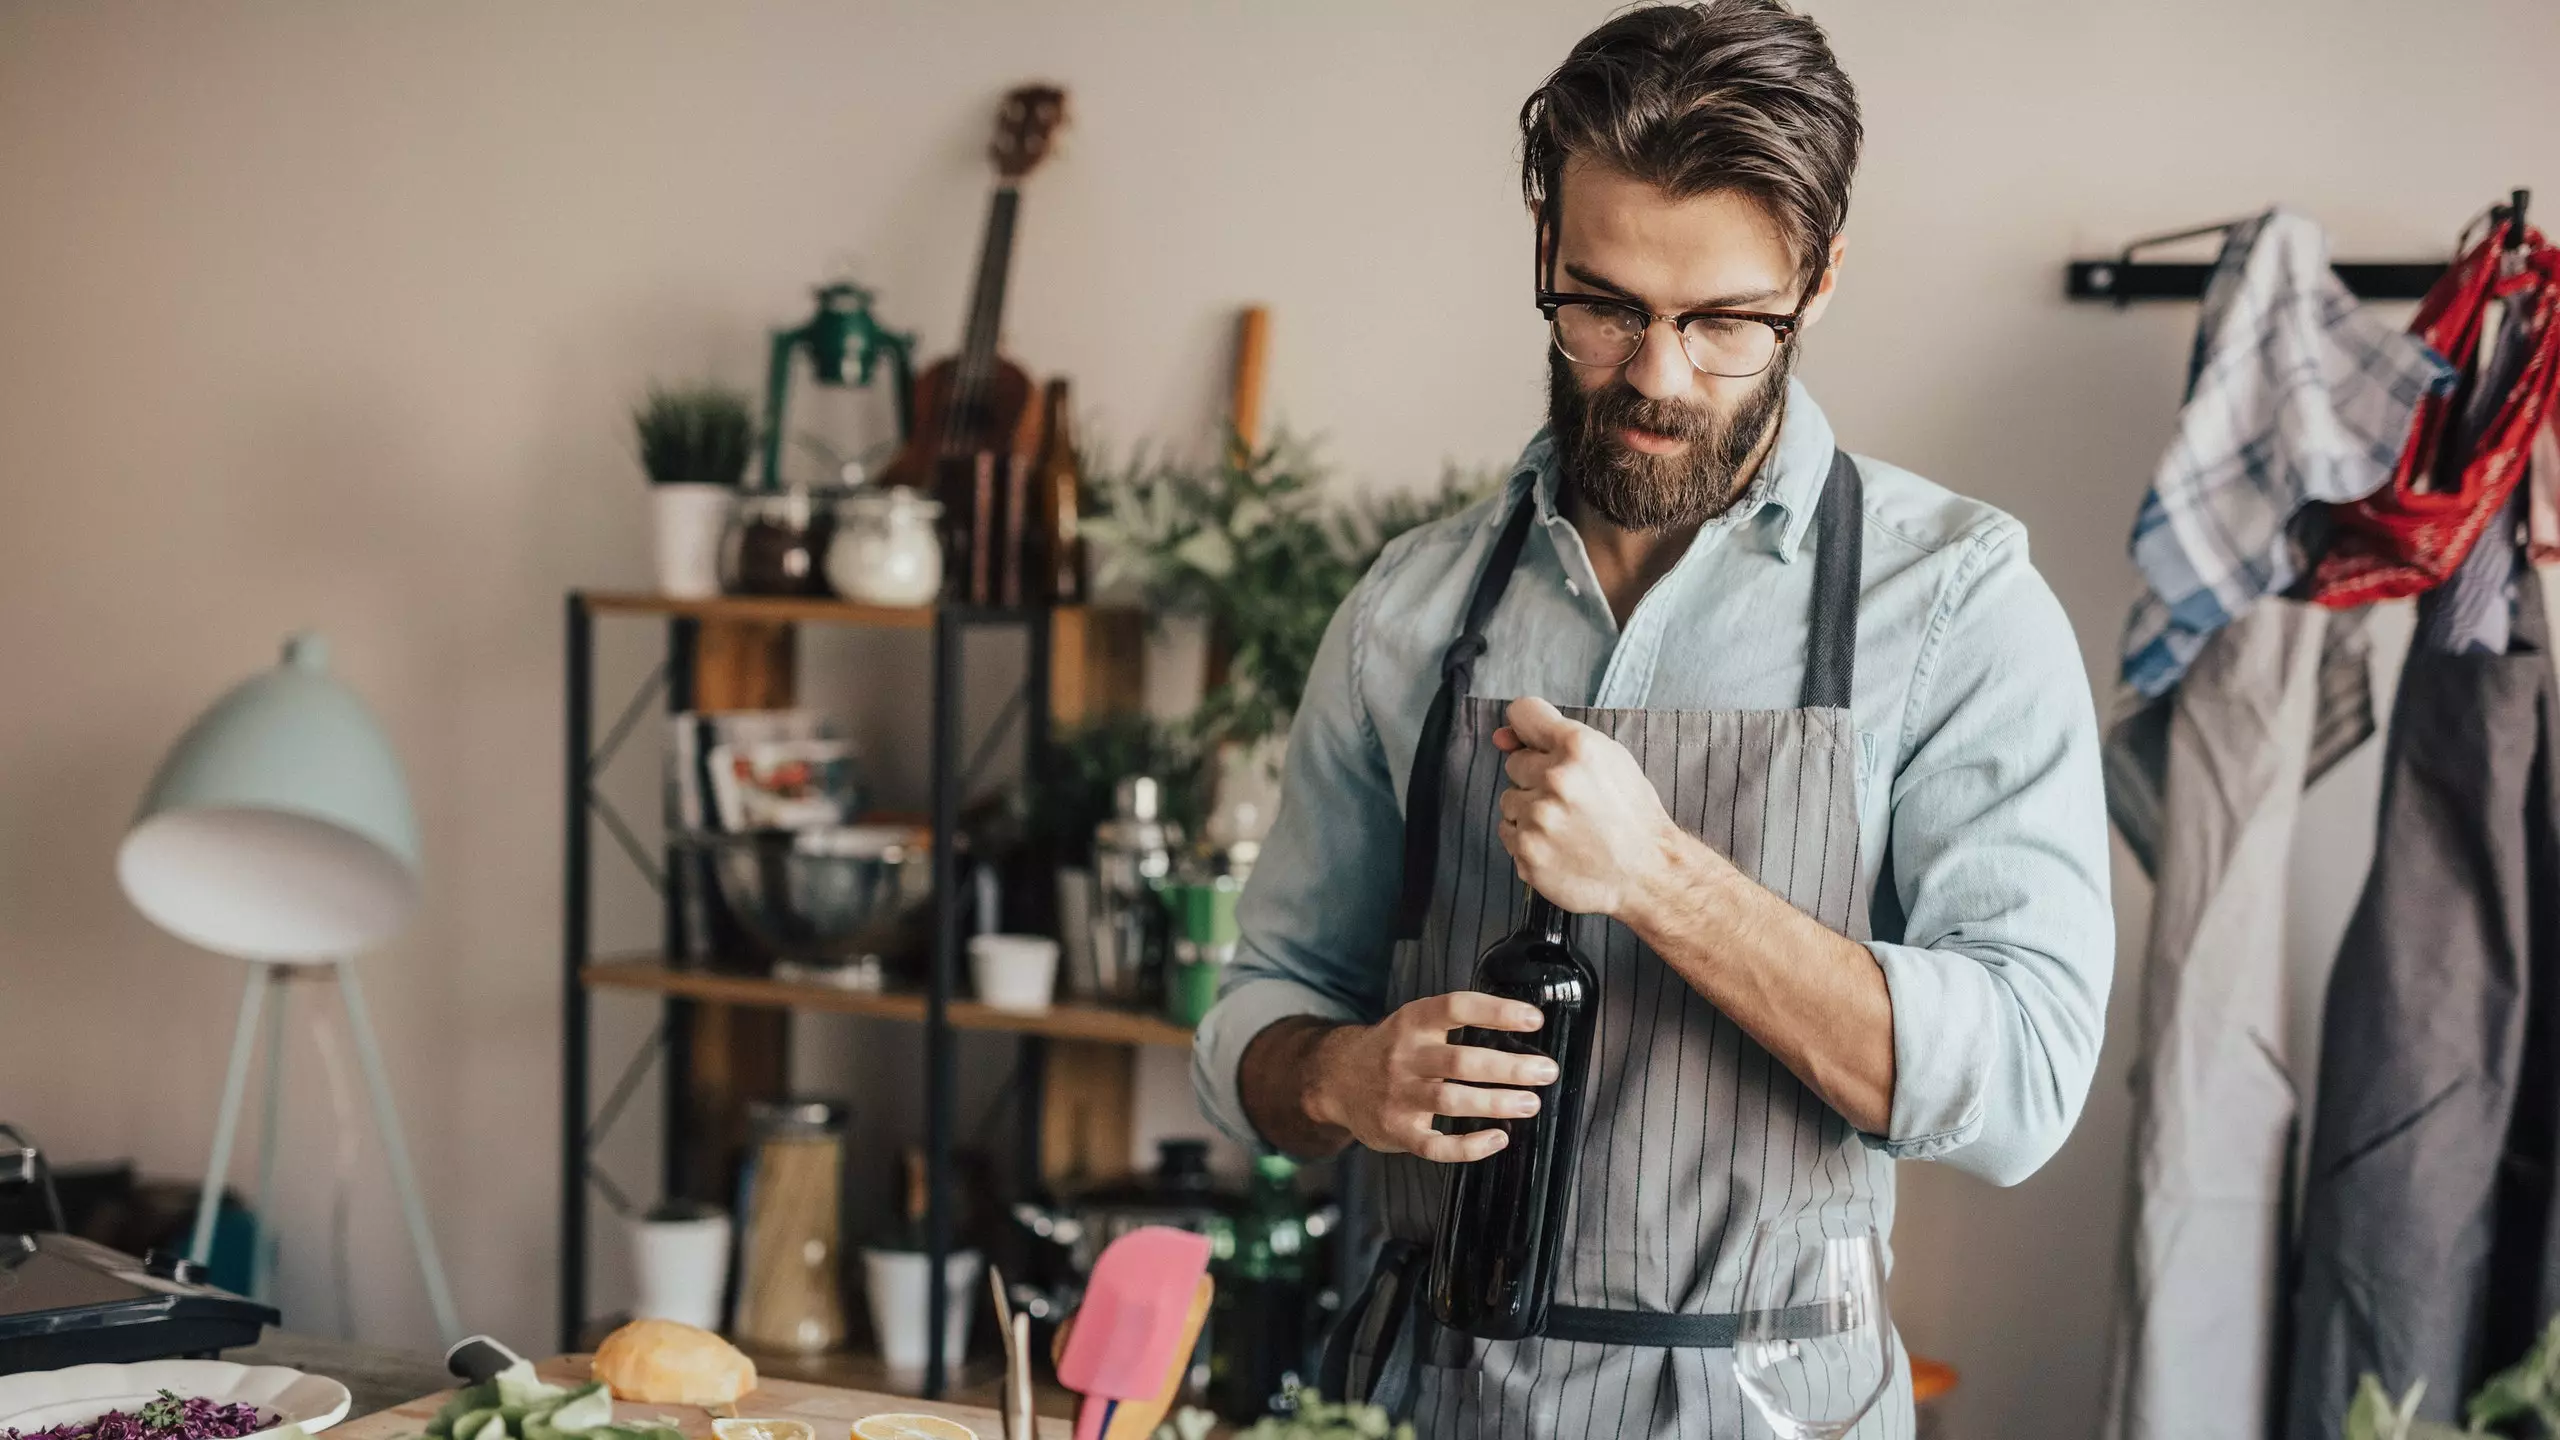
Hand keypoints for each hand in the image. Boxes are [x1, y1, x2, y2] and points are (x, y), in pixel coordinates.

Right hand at [1304, 992, 1557, 1161]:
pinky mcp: (1398, 1131)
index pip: (1457, 1008)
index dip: (1497, 1011)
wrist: (1334, 1079)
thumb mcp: (1413, 1022)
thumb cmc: (1390, 1049)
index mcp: (1413, 1023)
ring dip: (1496, 1102)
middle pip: (1460, 1061)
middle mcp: (1405, 1057)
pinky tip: (1497, 1138)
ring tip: (1530, 1103)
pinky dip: (1470, 1146)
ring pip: (1451, 1101)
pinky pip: (1436, 1145)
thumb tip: (1518, 1024)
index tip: (1534, 1019)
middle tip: (1546, 1071)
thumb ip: (1454, 1022)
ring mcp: (1399, 1096)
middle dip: (1509, 1067)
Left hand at [1495, 695, 1685, 918]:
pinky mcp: (1528, 852)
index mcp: (1579, 748)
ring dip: (1530, 810)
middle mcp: (1555, 779)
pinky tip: (1558, 845)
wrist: (1648, 872)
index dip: (1526, 730)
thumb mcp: (1611, 759)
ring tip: (1567, 825)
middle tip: (1570, 798)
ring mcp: (1539, 819)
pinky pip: (1508, 831)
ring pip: (1509, 800)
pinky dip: (1528, 838)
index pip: (1523, 713)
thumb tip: (1500, 738)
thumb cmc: (1630, 813)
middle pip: (1514, 763)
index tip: (1532, 744)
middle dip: (1536, 777)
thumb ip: (1557, 739)